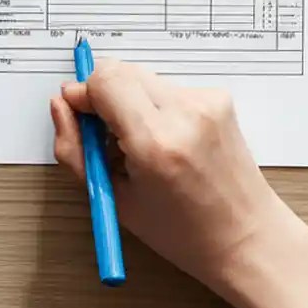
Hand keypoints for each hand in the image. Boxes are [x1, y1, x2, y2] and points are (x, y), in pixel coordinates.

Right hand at [51, 62, 307, 307]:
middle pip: (123, 71)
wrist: (247, 236)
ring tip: (138, 146)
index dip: (83, 93)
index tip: (78, 113)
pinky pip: (170, 89)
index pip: (105, 80)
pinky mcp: (219, 99)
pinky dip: (157, 107)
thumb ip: (76, 150)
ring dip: (131, 102)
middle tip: (105, 135)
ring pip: (145, 78)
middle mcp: (185, 113)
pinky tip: (166, 142)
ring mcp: (207, 102)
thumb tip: (60, 107)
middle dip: (104, 96)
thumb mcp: (114, 199)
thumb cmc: (183, 232)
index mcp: (155, 142)